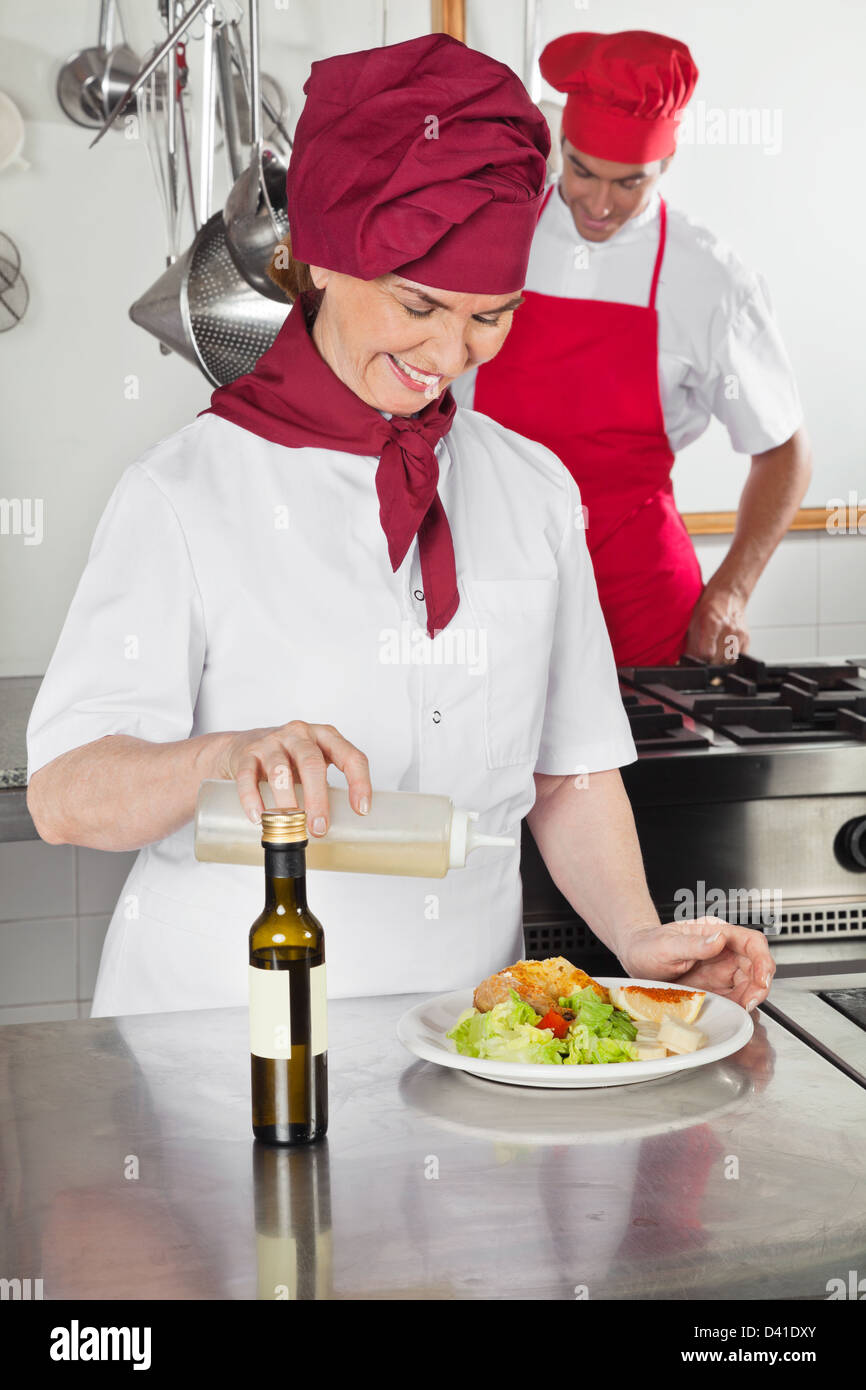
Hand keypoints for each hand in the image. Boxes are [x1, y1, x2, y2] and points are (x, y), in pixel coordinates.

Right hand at [215, 721, 370, 832]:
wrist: (242, 745)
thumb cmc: (288, 758)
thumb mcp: (313, 764)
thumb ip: (326, 785)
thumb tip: (340, 828)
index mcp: (324, 736)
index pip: (350, 756)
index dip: (359, 782)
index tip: (361, 810)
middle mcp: (299, 734)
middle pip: (312, 764)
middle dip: (318, 799)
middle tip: (319, 828)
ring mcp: (272, 742)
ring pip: (280, 770)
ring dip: (286, 803)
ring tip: (289, 826)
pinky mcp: (247, 753)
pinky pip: (248, 776)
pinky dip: (252, 799)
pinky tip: (258, 817)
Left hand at [617, 916, 774, 1010]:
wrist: (634, 958)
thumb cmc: (647, 945)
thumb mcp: (666, 945)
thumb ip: (693, 944)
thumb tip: (718, 939)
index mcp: (716, 933)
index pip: (752, 942)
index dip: (762, 960)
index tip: (761, 979)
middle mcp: (723, 950)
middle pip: (756, 964)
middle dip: (760, 984)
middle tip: (751, 1002)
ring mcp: (720, 969)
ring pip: (749, 982)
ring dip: (751, 996)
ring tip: (742, 1008)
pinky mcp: (715, 986)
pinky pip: (735, 996)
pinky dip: (740, 1005)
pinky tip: (734, 1011)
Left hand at [684, 582, 748, 663]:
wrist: (728, 593)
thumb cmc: (710, 604)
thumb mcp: (694, 619)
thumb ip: (692, 640)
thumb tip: (689, 658)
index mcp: (713, 623)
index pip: (706, 653)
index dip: (699, 658)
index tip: (696, 658)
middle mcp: (728, 629)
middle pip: (718, 659)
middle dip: (708, 661)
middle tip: (703, 655)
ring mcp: (739, 634)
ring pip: (729, 661)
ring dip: (720, 661)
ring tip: (714, 652)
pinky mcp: (746, 637)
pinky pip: (739, 656)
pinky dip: (730, 657)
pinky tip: (724, 649)